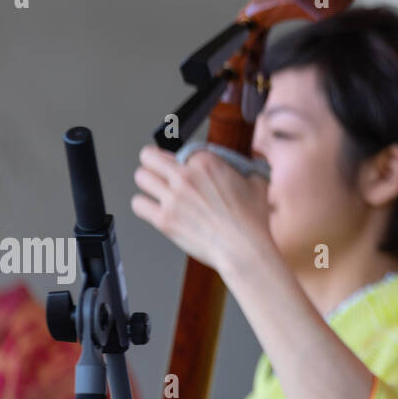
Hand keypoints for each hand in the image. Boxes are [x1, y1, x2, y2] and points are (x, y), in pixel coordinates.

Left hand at [131, 144, 273, 276]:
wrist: (244, 248)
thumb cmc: (252, 219)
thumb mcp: (259, 182)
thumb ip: (252, 164)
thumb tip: (254, 158)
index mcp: (207, 162)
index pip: (180, 150)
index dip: (182, 158)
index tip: (185, 165)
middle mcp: (185, 177)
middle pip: (149, 157)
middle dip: (153, 161)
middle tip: (157, 167)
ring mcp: (172, 198)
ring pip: (140, 177)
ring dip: (148, 181)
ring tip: (155, 187)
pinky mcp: (164, 220)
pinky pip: (138, 204)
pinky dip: (144, 204)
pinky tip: (153, 207)